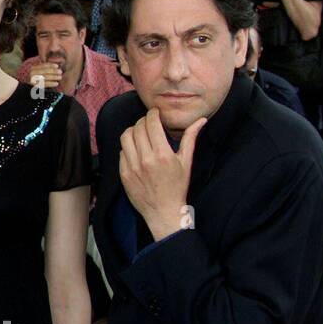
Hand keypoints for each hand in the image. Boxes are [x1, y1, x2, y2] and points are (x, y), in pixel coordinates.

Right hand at [27, 61, 62, 89]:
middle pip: (45, 71)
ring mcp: (32, 80)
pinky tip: (56, 83)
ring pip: (45, 77)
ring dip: (54, 77)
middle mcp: (32, 73)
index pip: (43, 65)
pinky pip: (44, 84)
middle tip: (60, 72)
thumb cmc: (36, 81)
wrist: (28, 90)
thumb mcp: (38, 73)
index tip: (57, 66)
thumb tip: (56, 66)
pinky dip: (51, 83)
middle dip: (54, 71)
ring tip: (60, 77)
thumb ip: (45, 69)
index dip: (51, 65)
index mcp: (33, 68)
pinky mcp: (35, 86)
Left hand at [118, 108, 204, 240]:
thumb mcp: (186, 162)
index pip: (151, 124)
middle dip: (143, 121)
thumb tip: (201, 120)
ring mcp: (132, 167)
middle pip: (137, 128)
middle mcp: (145, 159)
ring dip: (132, 131)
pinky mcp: (124, 174)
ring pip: (125, 137)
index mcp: (163, 155)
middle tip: (149, 122)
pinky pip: (121, 152)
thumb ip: (191, 138)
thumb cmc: (177, 186)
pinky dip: (128, 146)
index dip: (152, 114)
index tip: (155, 112)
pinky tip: (136, 149)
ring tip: (140, 132)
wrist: (163, 211)